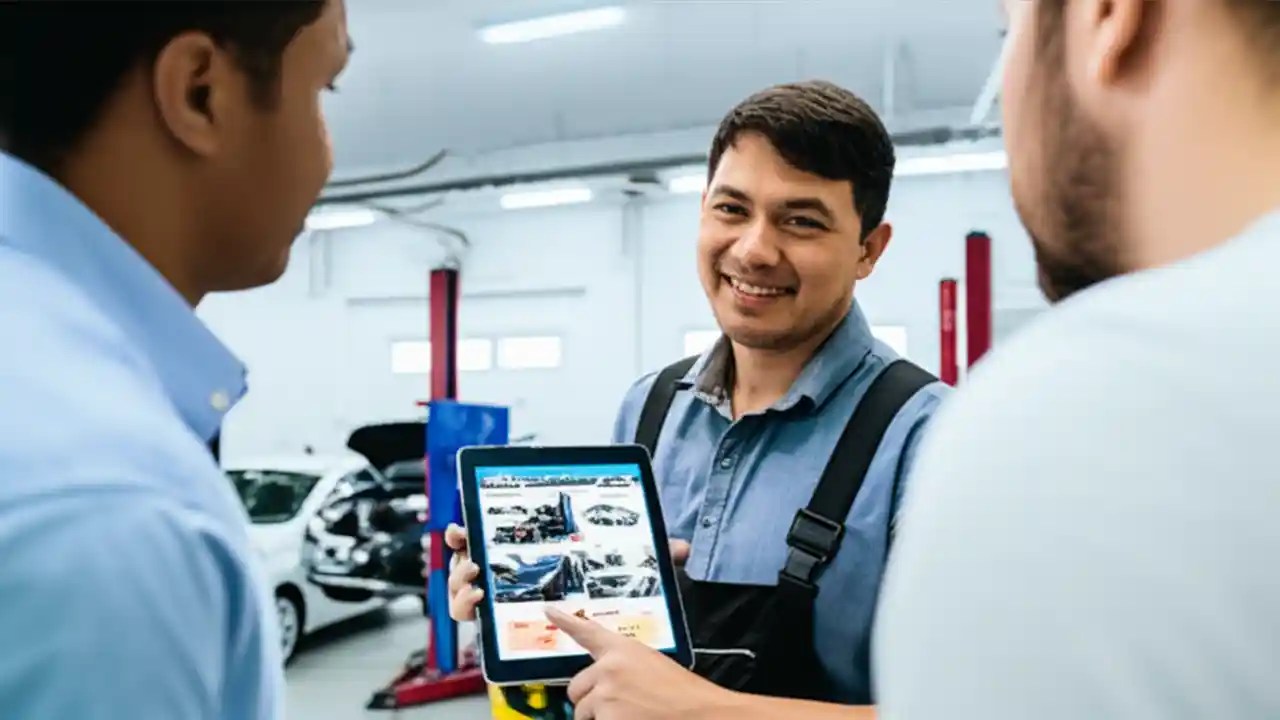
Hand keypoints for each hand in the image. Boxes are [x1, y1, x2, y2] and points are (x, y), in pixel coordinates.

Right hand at [446, 533, 691, 623]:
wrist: (601, 658)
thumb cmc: (604, 597)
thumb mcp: (624, 573)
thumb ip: (648, 558)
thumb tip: (678, 547)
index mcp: (533, 549)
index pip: (499, 529)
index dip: (478, 522)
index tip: (472, 519)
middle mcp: (508, 571)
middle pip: (469, 552)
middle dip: (462, 549)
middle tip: (473, 553)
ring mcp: (498, 598)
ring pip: (460, 583)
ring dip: (459, 579)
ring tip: (477, 582)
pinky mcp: (495, 626)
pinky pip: (466, 614)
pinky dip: (463, 604)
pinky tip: (478, 602)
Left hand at [547, 607, 736, 719]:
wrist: (702, 713)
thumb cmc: (683, 693)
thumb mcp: (652, 666)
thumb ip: (622, 667)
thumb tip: (601, 681)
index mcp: (622, 650)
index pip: (587, 631)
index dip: (564, 621)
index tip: (548, 611)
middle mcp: (608, 668)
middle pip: (576, 690)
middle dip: (590, 703)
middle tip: (620, 709)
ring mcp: (605, 695)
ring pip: (583, 714)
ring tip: (632, 717)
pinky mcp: (606, 719)